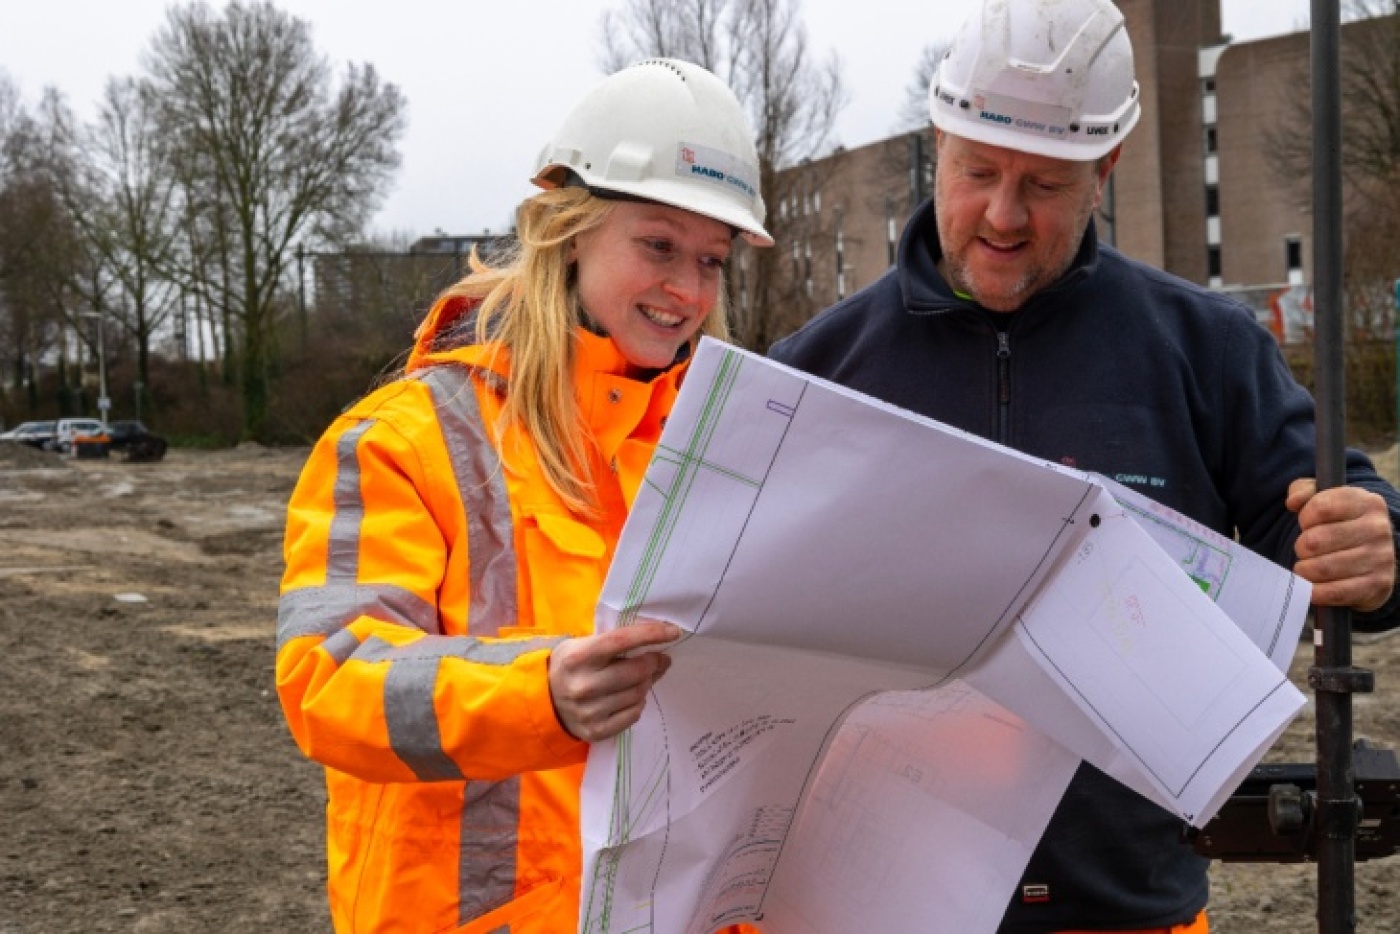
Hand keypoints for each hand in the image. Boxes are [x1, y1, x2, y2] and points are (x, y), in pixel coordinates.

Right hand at [547, 621, 681, 742]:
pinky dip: (637, 704)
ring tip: (643, 678)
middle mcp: (584, 685)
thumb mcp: (581, 645)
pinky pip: (633, 715)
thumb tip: (655, 640)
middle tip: (661, 659)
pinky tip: (631, 697)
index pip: (623, 640)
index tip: (673, 631)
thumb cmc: (571, 666)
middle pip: (636, 671)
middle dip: (655, 662)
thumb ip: (612, 642)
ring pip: (638, 694)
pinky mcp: (596, 731)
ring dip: (646, 683)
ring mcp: (590, 711)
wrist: (544, 702)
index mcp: (579, 657)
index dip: (651, 634)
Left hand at [1287, 479, 1395, 612]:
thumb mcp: (1323, 499)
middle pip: (1315, 540)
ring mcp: (1381, 558)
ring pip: (1321, 568)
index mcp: (1367, 502)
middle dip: (1301, 547)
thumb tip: (1293, 502)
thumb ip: (1304, 492)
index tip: (1306, 524)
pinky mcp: (1378, 585)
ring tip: (1308, 567)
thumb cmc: (1338, 524)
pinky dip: (1315, 592)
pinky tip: (1312, 587)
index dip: (1304, 518)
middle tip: (1305, 550)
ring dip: (1305, 570)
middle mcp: (1378, 528)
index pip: (1321, 507)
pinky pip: (1334, 592)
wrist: (1370, 557)